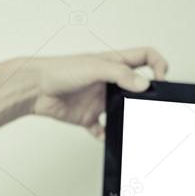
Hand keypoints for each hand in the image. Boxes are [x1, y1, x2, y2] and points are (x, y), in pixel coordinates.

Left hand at [26, 47, 168, 138]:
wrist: (34, 89)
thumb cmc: (58, 71)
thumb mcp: (95, 68)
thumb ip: (121, 75)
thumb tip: (144, 85)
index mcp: (113, 63)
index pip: (145, 57)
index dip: (158, 64)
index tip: (161, 79)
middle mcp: (109, 81)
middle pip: (137, 85)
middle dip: (147, 94)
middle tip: (152, 104)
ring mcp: (99, 100)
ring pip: (122, 110)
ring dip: (129, 117)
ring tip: (133, 123)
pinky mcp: (88, 117)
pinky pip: (102, 129)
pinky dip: (106, 135)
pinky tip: (108, 138)